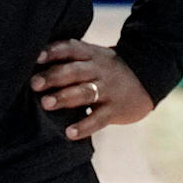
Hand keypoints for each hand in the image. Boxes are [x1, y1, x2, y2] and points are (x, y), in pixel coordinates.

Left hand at [34, 36, 155, 141]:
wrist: (150, 79)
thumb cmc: (110, 71)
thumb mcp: (95, 58)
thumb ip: (71, 60)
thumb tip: (33, 67)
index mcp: (92, 55)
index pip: (71, 49)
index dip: (54, 52)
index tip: (36, 57)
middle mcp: (100, 70)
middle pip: (75, 71)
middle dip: (54, 76)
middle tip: (35, 84)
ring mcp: (109, 90)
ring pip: (85, 92)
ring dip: (65, 97)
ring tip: (47, 103)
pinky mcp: (116, 109)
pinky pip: (99, 119)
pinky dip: (84, 126)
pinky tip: (69, 133)